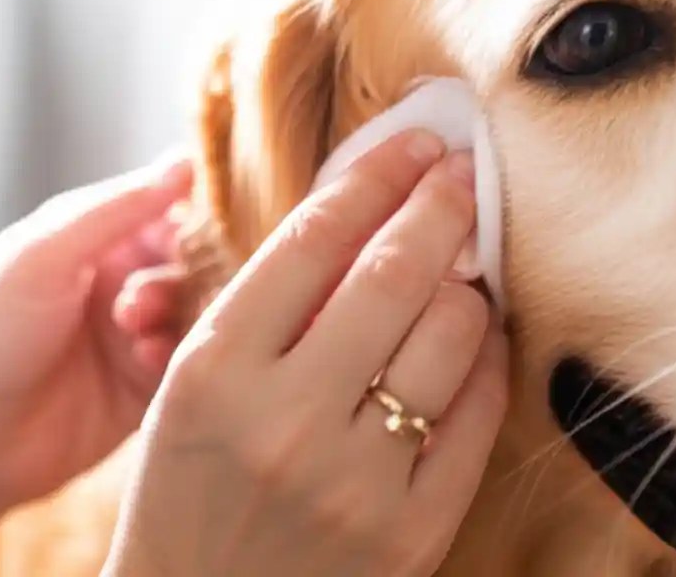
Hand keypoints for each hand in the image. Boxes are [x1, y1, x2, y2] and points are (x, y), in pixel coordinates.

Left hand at [0, 153, 195, 505]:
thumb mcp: (43, 256)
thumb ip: (117, 209)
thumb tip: (186, 162)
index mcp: (94, 236)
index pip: (169, 203)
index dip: (195, 210)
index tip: (207, 226)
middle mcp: (124, 278)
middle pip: (196, 256)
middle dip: (183, 270)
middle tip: (141, 297)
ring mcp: (141, 331)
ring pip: (202, 305)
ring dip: (177, 312)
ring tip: (134, 333)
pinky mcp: (154, 382)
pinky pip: (196, 356)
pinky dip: (177, 353)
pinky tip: (142, 363)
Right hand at [104, 130, 510, 576]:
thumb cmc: (188, 492)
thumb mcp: (191, 391)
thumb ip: (268, 308)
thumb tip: (367, 216)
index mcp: (213, 370)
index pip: (314, 238)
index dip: (377, 175)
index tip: (413, 145)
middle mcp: (286, 419)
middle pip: (394, 272)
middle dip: (441, 204)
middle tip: (461, 173)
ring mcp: (355, 480)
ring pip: (451, 334)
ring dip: (468, 284)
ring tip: (465, 266)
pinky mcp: (412, 530)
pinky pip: (478, 413)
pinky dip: (487, 359)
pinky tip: (478, 336)